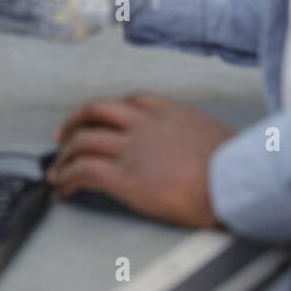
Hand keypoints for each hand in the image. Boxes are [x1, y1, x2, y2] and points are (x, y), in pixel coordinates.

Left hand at [48, 93, 235, 226]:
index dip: (106, 112)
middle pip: (96, 111)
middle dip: (74, 123)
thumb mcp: (215, 136)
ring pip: (83, 141)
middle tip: (63, 136)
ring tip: (57, 170)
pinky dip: (68, 178)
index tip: (99, 120)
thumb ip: (195, 137)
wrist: (232, 183)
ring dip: (65, 155)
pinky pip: (84, 172)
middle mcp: (144, 123)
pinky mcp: (123, 176)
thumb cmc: (233, 167)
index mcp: (168, 111)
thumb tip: (197, 152)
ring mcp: (131, 148)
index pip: (128, 102)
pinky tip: (64, 188)